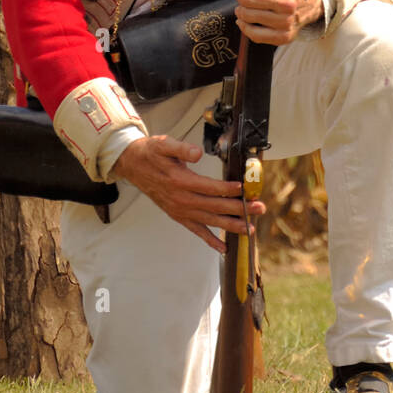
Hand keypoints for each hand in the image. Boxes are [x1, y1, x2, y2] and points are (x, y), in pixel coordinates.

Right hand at [113, 135, 264, 253]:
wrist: (133, 166)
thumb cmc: (151, 154)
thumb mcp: (163, 144)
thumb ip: (181, 148)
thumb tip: (197, 152)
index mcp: (180, 181)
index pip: (210, 187)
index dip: (228, 189)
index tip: (244, 189)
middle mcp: (181, 199)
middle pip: (215, 206)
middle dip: (239, 209)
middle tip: (259, 208)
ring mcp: (180, 210)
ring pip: (210, 221)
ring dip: (231, 225)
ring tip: (250, 229)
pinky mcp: (178, 216)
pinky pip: (197, 231)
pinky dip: (210, 240)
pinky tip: (223, 248)